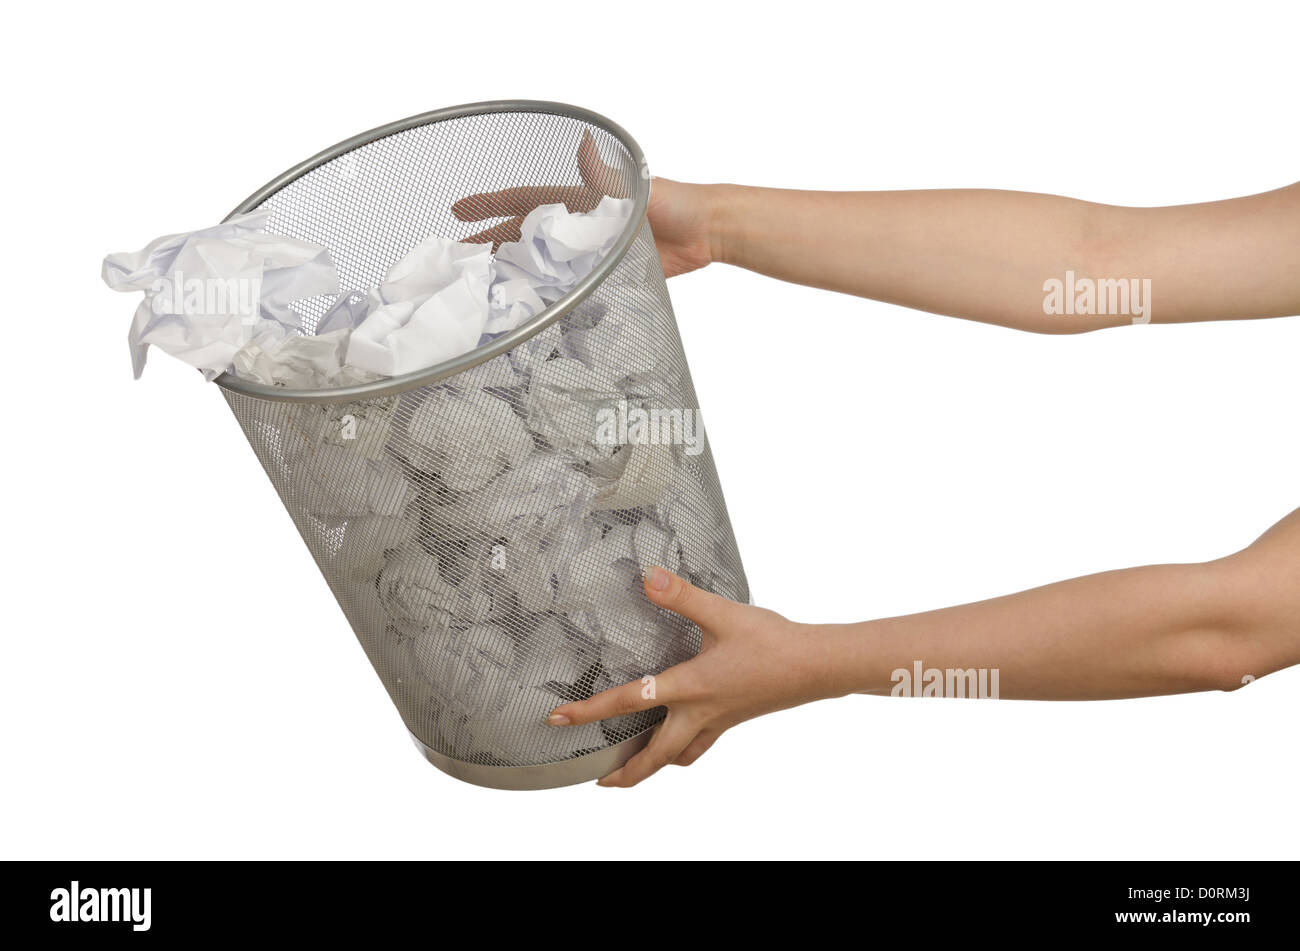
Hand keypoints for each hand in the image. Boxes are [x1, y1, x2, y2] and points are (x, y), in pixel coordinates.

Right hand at [451, 132, 718, 277]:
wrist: (703, 232)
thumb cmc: (671, 201)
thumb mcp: (631, 186)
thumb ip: (603, 176)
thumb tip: (584, 148)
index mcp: (576, 199)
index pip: (523, 200)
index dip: (490, 205)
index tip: (457, 211)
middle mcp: (575, 225)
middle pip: (522, 236)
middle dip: (488, 245)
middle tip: (457, 259)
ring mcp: (586, 252)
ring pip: (540, 264)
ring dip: (512, 274)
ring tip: (482, 287)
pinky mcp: (603, 275)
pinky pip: (567, 287)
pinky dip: (547, 296)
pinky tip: (526, 308)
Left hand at [546, 566, 835, 786]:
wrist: (816, 666)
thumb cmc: (773, 643)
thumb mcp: (723, 614)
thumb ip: (682, 596)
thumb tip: (649, 578)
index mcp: (690, 686)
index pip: (629, 701)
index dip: (589, 711)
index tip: (558, 720)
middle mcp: (700, 711)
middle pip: (654, 755)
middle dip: (625, 773)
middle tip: (600, 782)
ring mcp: (718, 720)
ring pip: (678, 756)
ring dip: (653, 767)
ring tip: (635, 771)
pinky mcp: (733, 718)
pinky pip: (702, 744)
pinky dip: (684, 751)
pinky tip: (682, 741)